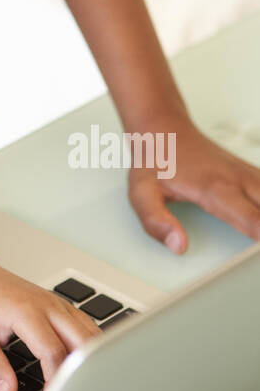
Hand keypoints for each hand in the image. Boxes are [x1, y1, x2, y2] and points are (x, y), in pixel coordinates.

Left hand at [0, 258, 102, 390]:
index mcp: (26, 312)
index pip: (53, 352)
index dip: (56, 381)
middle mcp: (48, 305)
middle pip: (82, 343)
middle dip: (81, 374)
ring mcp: (57, 303)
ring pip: (91, 333)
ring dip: (91, 360)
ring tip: (80, 386)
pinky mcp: (60, 305)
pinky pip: (86, 326)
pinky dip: (90, 347)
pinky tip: (84, 365)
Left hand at [126, 112, 259, 251]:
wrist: (164, 127)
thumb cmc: (155, 160)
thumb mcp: (142, 192)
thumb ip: (156, 221)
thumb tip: (179, 246)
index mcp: (215, 188)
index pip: (255, 222)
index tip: (257, 260)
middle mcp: (238, 180)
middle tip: (256, 262)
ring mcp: (248, 174)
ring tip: (257, 253)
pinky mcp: (251, 173)